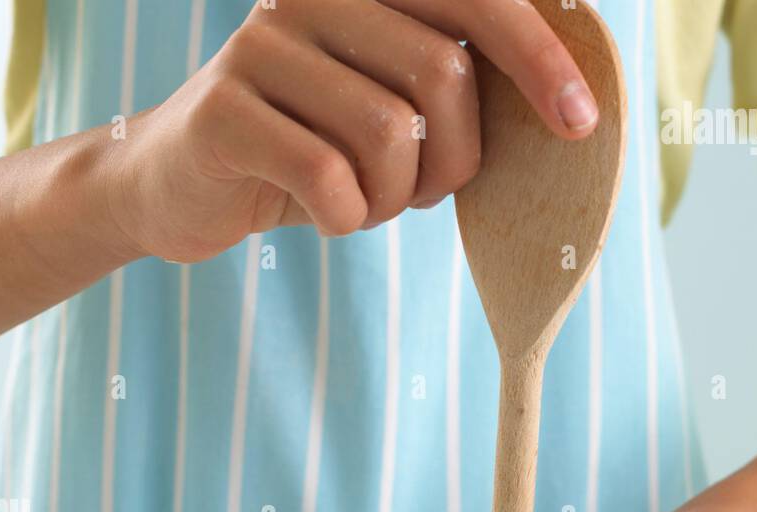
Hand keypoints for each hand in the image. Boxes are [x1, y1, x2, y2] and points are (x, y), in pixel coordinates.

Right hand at [101, 0, 599, 263]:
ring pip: (391, 136)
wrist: (176, 183)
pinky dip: (345, 220)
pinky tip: (326, 216)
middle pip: (442, 75)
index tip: (580, 123)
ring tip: (364, 202)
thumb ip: (449, 88)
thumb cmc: (304, 150)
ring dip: (395, 198)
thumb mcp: (384, 110)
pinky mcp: (226, 111)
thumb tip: (557, 99)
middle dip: (454, 160)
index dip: (538, 55)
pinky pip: (330, 182)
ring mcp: (263, 46)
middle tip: (425, 194)